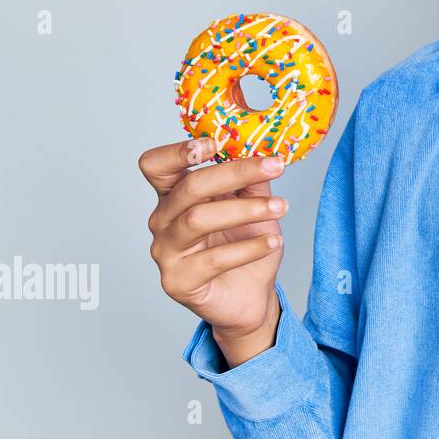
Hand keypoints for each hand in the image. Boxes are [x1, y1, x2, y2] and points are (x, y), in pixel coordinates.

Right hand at [139, 136, 289, 358]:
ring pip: (198, 220)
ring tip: (281, 207)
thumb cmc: (245, 244)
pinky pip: (213, 259)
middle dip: (235, 173)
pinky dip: (249, 247)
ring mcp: (166, 252)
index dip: (177, 152)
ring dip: (246, 210)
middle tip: (274, 166)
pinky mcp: (178, 281)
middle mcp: (163, 221)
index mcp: (174, 196)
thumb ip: (252, 180)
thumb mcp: (253, 204)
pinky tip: (273, 242)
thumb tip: (264, 153)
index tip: (214, 142)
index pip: (156, 166)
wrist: (250, 295)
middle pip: (188, 188)